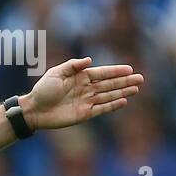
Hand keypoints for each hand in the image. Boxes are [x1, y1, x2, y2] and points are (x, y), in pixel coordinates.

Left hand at [23, 57, 143, 131]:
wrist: (34, 110)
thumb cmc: (43, 90)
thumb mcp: (56, 72)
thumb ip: (73, 65)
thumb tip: (90, 60)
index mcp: (81, 77)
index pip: (103, 73)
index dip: (116, 71)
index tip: (130, 69)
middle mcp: (86, 89)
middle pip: (110, 84)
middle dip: (125, 82)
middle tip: (141, 79)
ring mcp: (86, 102)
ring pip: (108, 96)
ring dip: (122, 92)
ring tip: (136, 89)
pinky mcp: (83, 114)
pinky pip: (101, 109)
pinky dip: (111, 106)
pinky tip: (123, 101)